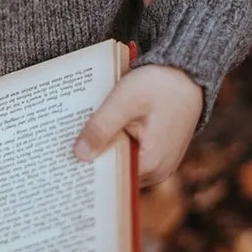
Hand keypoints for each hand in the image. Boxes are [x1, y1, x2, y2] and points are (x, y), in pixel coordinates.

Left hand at [72, 64, 202, 186]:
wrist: (189, 73)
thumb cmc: (160, 84)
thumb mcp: (125, 100)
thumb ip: (101, 127)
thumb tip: (79, 155)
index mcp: (151, 164)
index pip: (109, 179)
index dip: (86, 171)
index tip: (62, 166)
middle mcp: (157, 171)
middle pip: (115, 173)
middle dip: (92, 162)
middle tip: (62, 152)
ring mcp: (159, 164)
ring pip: (122, 164)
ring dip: (103, 152)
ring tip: (76, 141)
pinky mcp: (158, 153)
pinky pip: (131, 155)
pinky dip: (115, 145)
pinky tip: (98, 133)